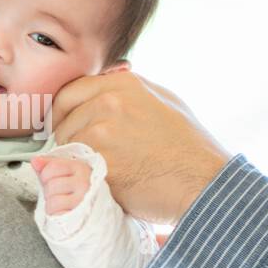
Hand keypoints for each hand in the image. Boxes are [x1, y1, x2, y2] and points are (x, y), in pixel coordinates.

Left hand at [30, 155, 90, 214]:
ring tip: (61, 204)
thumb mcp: (65, 172)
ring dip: (52, 206)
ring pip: (52, 202)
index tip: (52, 179)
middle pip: (51, 186)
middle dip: (50, 192)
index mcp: (81, 168)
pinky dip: (57, 215)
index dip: (46, 175)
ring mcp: (82, 201)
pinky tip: (64, 212)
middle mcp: (84, 183)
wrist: (94, 209)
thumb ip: (49, 165)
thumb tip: (35, 161)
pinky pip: (56, 215)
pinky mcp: (79, 217)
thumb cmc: (77, 189)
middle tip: (60, 194)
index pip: (52, 168)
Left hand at [49, 69, 230, 224]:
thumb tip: (100, 91)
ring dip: (76, 160)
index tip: (66, 128)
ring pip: (66, 146)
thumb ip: (128, 92)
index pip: (68, 93)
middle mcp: (109, 102)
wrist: (204, 182)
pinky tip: (103, 183)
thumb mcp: (162, 100)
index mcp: (122, 84)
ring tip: (102, 171)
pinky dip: (83, 178)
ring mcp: (103, 132)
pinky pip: (75, 169)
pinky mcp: (100, 162)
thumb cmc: (189, 146)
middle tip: (82, 155)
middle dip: (67, 138)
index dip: (63, 114)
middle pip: (63, 121)